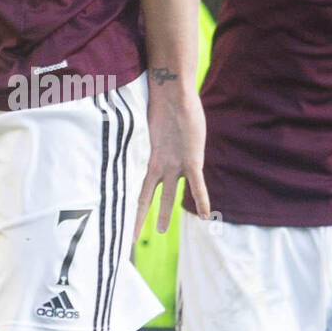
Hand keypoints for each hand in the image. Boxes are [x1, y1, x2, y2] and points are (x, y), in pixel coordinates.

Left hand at [134, 82, 208, 239]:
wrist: (173, 94)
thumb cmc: (166, 107)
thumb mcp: (161, 128)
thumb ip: (159, 139)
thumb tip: (153, 136)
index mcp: (152, 158)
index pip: (140, 187)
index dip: (135, 204)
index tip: (125, 218)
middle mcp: (160, 164)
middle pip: (147, 195)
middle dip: (139, 216)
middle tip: (130, 236)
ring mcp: (175, 163)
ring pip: (167, 194)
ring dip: (163, 213)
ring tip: (158, 232)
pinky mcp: (192, 159)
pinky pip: (197, 183)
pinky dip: (202, 199)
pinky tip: (206, 215)